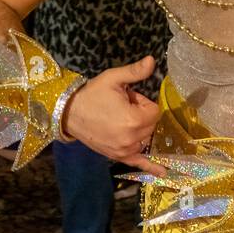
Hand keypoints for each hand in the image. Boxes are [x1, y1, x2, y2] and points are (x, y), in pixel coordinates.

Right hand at [64, 56, 161, 172]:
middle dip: (141, 115)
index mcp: (134, 119)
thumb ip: (135, 72)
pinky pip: (139, 163)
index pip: (154, 110)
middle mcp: (132, 138)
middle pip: (151, 125)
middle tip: (122, 108)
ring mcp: (125, 150)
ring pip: (146, 138)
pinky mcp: (119, 156)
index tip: (128, 98)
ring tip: (120, 120)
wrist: (70, 113)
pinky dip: (151, 167)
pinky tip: (163, 172)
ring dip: (140, 130)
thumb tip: (153, 60)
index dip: (143, 102)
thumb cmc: (92, 94)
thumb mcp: (113, 79)